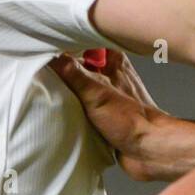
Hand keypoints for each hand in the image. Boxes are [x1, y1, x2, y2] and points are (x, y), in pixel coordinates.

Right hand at [50, 50, 163, 179]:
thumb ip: (71, 72)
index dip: (64, 47)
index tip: (46, 53)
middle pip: (78, 64)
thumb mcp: (95, 92)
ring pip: (78, 85)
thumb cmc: (131, 120)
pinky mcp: (105, 112)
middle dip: (61, 71)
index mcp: (112, 62)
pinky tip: (62, 111)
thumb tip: (50, 56)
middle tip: (46, 76)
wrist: (149, 150)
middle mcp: (111, 75)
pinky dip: (71, 107)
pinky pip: (81, 103)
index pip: (83, 43)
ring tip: (52, 95)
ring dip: (66, 92)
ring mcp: (108, 94)